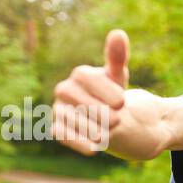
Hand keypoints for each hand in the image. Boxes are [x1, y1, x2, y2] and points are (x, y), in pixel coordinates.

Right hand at [52, 30, 150, 154]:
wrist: (112, 118)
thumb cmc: (114, 94)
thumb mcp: (119, 77)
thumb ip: (116, 57)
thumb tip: (118, 33)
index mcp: (80, 74)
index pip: (84, 76)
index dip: (103, 88)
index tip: (123, 100)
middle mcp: (65, 89)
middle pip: (72, 95)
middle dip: (96, 107)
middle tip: (118, 119)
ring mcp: (59, 108)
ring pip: (67, 115)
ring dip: (88, 125)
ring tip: (108, 133)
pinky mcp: (59, 128)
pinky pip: (61, 133)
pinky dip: (77, 141)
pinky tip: (95, 149)